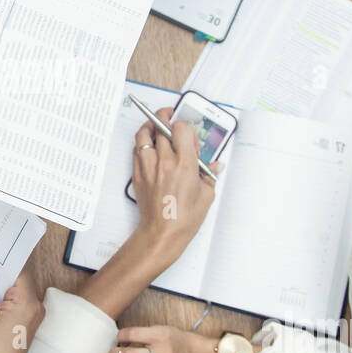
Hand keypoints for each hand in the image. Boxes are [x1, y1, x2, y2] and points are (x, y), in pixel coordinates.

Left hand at [128, 107, 217, 263]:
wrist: (162, 233)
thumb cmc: (184, 218)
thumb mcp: (206, 195)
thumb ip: (210, 175)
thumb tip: (215, 165)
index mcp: (184, 164)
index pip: (181, 128)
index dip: (186, 127)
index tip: (189, 136)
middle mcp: (164, 161)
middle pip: (160, 125)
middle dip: (167, 119)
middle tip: (172, 120)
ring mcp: (148, 167)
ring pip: (143, 133)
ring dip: (151, 127)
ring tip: (157, 127)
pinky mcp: (138, 174)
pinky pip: (136, 149)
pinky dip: (142, 144)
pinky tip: (150, 148)